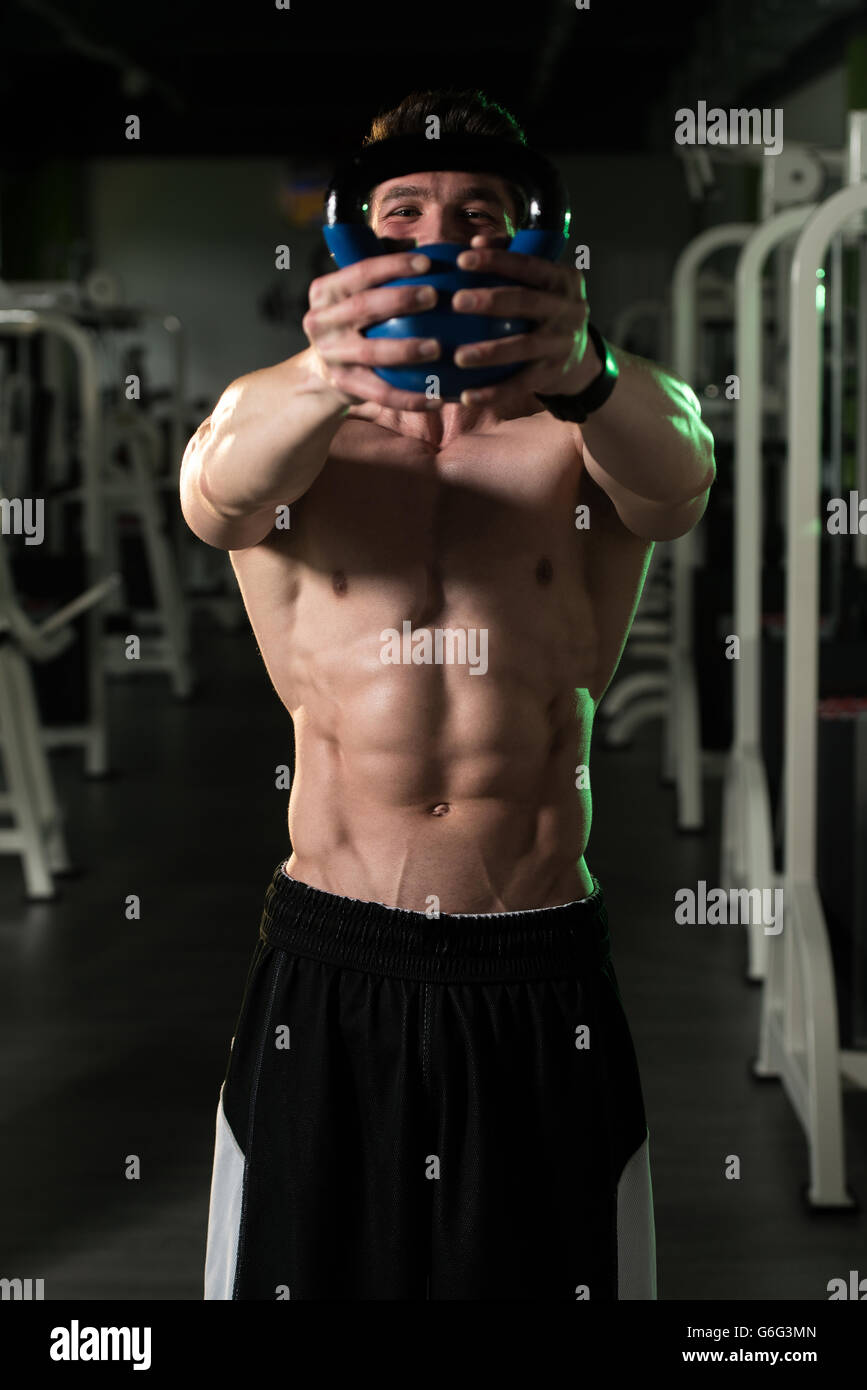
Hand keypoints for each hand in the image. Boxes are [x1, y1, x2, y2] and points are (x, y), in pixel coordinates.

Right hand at [302, 247, 443, 412]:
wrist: (323, 371)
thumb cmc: (354, 321)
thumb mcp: (356, 292)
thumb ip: (381, 267)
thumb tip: (416, 242)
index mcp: (325, 291)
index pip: (361, 272)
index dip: (393, 265)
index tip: (427, 262)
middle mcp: (322, 321)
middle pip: (363, 306)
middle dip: (399, 299)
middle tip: (434, 296)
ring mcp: (332, 355)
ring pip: (371, 352)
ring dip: (405, 349)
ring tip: (437, 347)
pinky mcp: (345, 385)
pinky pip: (381, 393)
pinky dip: (410, 398)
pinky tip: (437, 397)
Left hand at [450, 234, 602, 407]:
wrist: (580, 357)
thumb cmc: (544, 309)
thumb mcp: (538, 281)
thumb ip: (510, 257)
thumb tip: (475, 241)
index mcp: (562, 279)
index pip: (528, 264)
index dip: (497, 260)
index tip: (463, 259)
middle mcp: (568, 309)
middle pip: (526, 302)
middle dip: (491, 300)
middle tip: (456, 301)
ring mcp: (561, 343)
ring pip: (524, 347)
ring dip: (490, 352)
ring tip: (458, 356)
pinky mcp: (552, 374)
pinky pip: (520, 384)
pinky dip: (494, 392)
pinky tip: (466, 396)